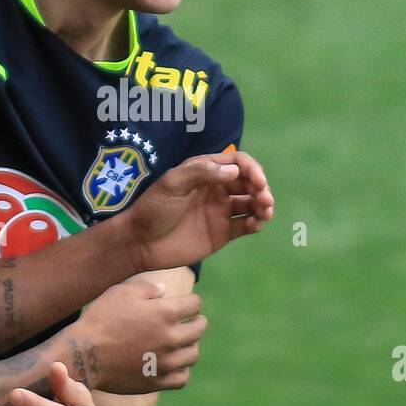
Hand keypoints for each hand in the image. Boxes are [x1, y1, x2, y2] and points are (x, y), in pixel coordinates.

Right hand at [71, 279, 205, 392]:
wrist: (84, 354)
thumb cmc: (101, 319)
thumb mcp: (122, 293)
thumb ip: (147, 288)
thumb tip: (165, 290)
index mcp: (166, 313)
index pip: (195, 305)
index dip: (191, 301)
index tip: (187, 303)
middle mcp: (171, 338)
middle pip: (199, 329)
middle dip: (197, 322)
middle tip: (191, 321)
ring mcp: (165, 362)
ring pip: (193, 354)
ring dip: (191, 346)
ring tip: (182, 343)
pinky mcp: (157, 381)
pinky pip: (182, 378)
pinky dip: (182, 370)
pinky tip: (173, 364)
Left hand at [122, 151, 274, 270]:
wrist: (141, 243)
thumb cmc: (153, 208)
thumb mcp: (172, 183)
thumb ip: (201, 173)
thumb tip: (235, 171)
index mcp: (206, 171)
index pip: (238, 163)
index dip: (252, 169)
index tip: (258, 181)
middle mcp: (217, 189)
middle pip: (249, 183)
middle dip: (261, 188)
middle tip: (265, 199)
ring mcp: (221, 211)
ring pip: (252, 203)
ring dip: (264, 205)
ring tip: (265, 212)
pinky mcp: (223, 233)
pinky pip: (246, 225)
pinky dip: (256, 223)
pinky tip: (255, 224)